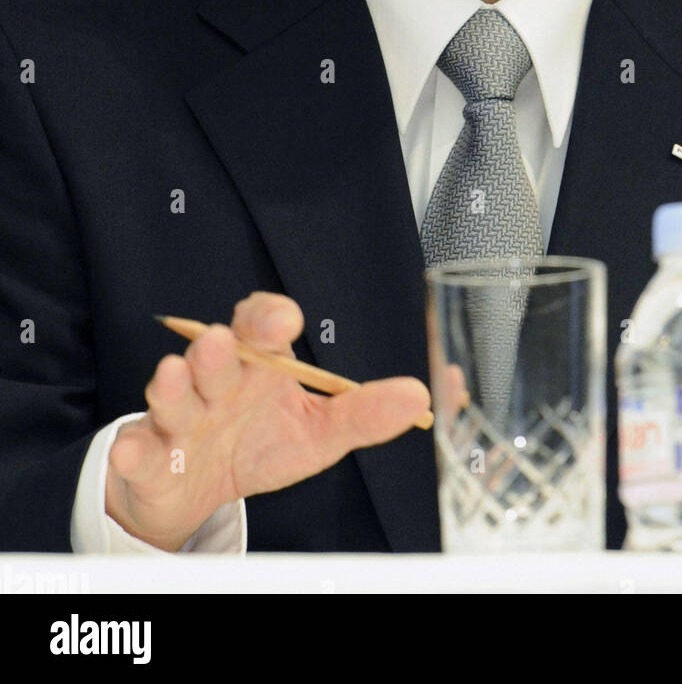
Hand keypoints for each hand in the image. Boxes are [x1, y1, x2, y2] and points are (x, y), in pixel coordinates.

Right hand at [105, 291, 430, 551]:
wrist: (201, 488)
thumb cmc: (259, 441)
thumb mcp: (319, 431)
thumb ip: (367, 414)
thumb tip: (423, 395)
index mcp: (260, 364)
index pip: (262, 323)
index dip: (270, 317)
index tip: (284, 321)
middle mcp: (217, 379)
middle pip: (215, 353)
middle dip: (218, 346)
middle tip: (223, 340)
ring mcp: (179, 414)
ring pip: (173, 392)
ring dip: (173, 383)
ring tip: (173, 376)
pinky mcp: (150, 453)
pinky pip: (139, 448)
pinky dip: (136, 448)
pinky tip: (136, 446)